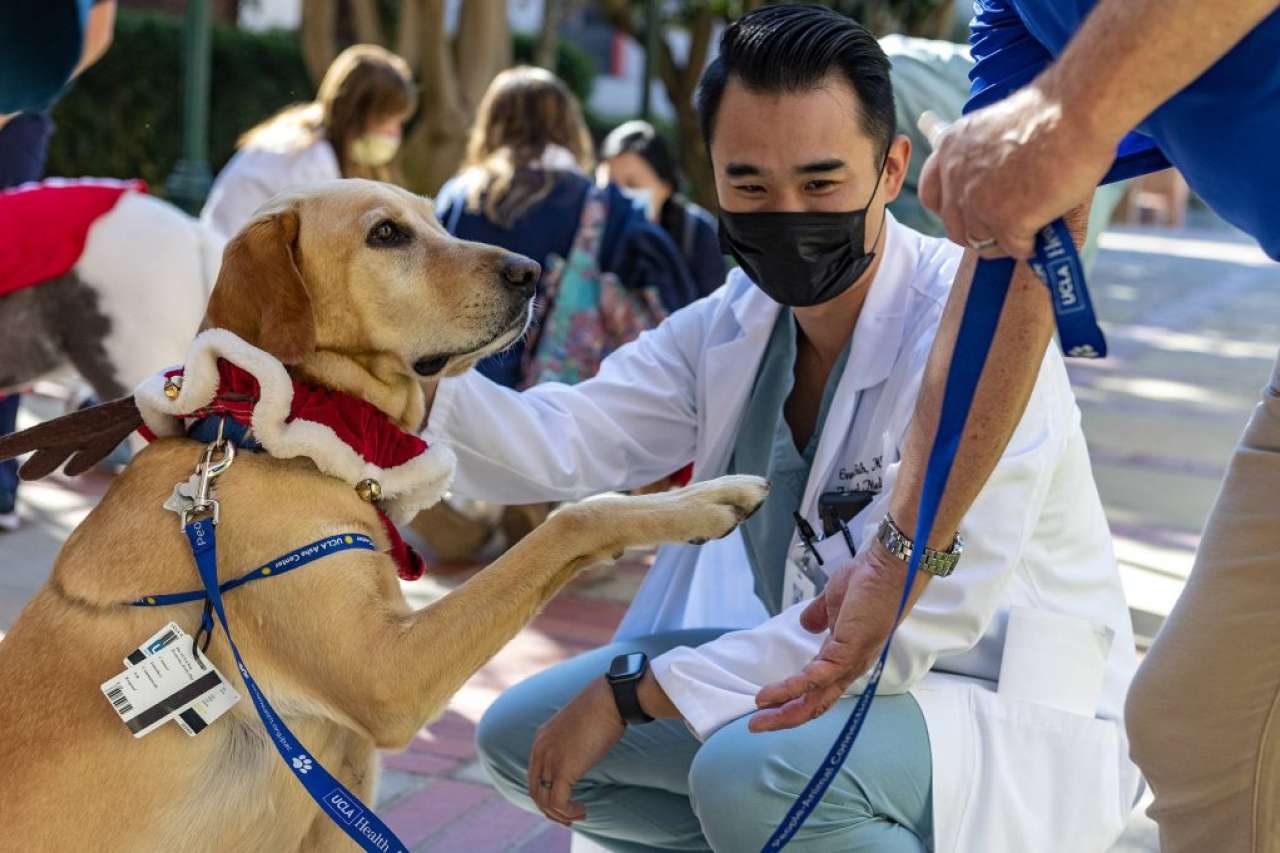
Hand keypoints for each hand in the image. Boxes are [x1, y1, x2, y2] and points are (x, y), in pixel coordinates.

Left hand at [527, 678, 624, 825]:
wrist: (609, 699)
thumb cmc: (603, 709)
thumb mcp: (579, 726)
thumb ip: (573, 741)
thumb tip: (584, 753)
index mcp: (541, 739)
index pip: (534, 775)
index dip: (546, 793)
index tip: (564, 801)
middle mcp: (540, 750)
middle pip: (535, 791)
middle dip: (550, 809)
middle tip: (569, 816)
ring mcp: (550, 760)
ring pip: (544, 801)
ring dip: (560, 814)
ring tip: (579, 814)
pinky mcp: (563, 769)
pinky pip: (557, 802)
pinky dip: (568, 812)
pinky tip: (583, 810)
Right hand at [750, 541, 917, 731]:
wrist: (889, 566)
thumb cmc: (867, 580)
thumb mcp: (833, 602)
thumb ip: (819, 615)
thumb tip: (807, 625)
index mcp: (842, 657)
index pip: (816, 690)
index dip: (792, 701)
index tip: (765, 707)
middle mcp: (848, 667)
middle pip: (814, 704)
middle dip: (783, 718)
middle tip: (755, 726)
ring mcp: (849, 663)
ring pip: (814, 699)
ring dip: (784, 711)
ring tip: (758, 718)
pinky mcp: (849, 652)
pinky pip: (817, 677)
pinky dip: (793, 688)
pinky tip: (772, 695)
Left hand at [918, 82, 1116, 259]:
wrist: (1076, 111)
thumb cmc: (1052, 113)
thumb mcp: (999, 130)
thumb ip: (984, 160)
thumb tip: (992, 191)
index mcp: (951, 148)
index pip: (931, 194)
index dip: (951, 209)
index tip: (969, 213)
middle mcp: (956, 177)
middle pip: (954, 226)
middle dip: (979, 232)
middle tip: (1006, 229)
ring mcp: (977, 202)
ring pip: (981, 241)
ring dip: (1004, 242)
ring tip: (1030, 231)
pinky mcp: (1005, 221)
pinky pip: (1013, 248)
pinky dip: (1030, 247)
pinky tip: (1046, 234)